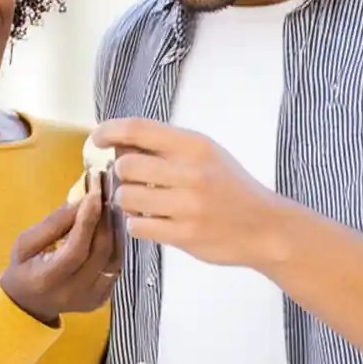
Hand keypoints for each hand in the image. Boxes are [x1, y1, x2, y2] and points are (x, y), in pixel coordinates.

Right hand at [0, 188, 120, 324]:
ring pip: (114, 257)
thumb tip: (81, 200)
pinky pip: (116, 265)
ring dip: (113, 229)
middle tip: (104, 194)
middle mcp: (73, 292)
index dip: (88, 220)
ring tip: (108, 207)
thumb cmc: (24, 268)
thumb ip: (53, 224)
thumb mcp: (25, 242)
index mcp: (47, 280)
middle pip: (100, 251)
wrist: (30, 303)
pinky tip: (109, 228)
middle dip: (104, 219)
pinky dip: (115, 244)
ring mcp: (92, 297)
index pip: (75, 249)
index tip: (94, 193)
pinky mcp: (104, 298)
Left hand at [94, 117, 289, 268]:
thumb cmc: (230, 187)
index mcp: (194, 146)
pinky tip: (152, 222)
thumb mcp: (207, 155)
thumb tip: (119, 144)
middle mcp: (190, 172)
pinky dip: (137, 224)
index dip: (110, 131)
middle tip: (133, 181)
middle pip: (126, 165)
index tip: (96, 139)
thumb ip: (168, 148)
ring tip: (144, 203)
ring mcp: (187, 205)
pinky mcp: (184, 235)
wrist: (265, 227)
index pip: (139, 129)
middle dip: (122, 174)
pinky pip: (137, 226)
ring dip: (127, 201)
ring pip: (127, 197)